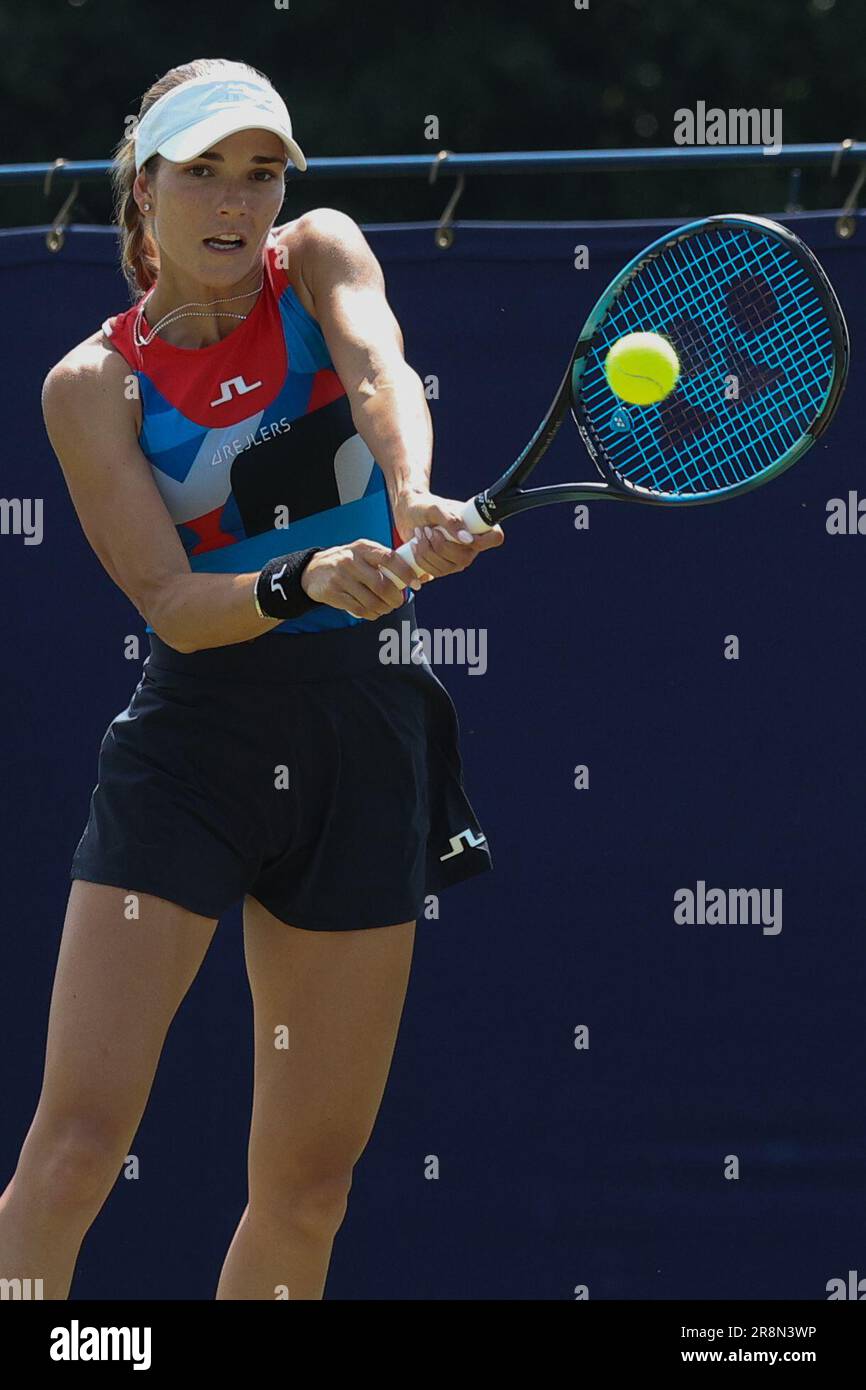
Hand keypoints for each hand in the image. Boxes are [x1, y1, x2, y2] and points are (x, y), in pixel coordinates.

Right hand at [301, 539, 427, 620]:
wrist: (314, 570)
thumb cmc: (350, 562)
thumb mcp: (367, 555)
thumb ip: (393, 563)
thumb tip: (426, 576)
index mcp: (364, 548)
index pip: (390, 558)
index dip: (406, 573)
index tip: (416, 584)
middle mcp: (351, 560)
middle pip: (382, 585)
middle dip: (396, 598)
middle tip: (398, 601)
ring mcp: (341, 577)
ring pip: (371, 600)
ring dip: (384, 608)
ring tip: (386, 608)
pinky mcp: (333, 593)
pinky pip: (359, 609)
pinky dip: (371, 614)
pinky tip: (374, 612)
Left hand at [392, 488, 504, 580]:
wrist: (408, 513)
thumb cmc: (424, 507)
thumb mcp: (436, 509)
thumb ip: (452, 521)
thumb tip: (467, 539)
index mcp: (477, 527)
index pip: (495, 538)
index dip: (482, 541)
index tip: (460, 534)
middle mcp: (471, 547)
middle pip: (464, 559)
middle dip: (441, 546)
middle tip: (429, 529)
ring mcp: (457, 559)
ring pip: (446, 568)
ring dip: (427, 551)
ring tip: (420, 532)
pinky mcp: (442, 567)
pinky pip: (434, 572)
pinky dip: (421, 558)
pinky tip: (415, 544)